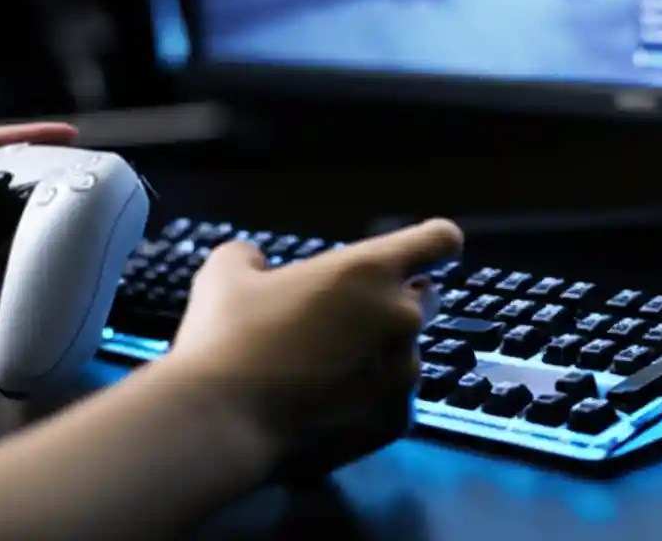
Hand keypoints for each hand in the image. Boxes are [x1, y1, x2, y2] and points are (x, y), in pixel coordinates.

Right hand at [167, 219, 463, 473]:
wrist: (222, 422)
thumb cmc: (226, 339)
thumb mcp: (226, 276)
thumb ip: (251, 257)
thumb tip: (252, 261)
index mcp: (370, 270)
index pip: (439, 240)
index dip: (435, 243)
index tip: (427, 252)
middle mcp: (400, 315)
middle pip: (424, 298)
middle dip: (393, 303)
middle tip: (344, 322)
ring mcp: (405, 371)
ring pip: (404, 353)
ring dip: (378, 356)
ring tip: (321, 374)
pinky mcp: (397, 419)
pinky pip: (393, 400)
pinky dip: (368, 401)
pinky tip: (326, 408)